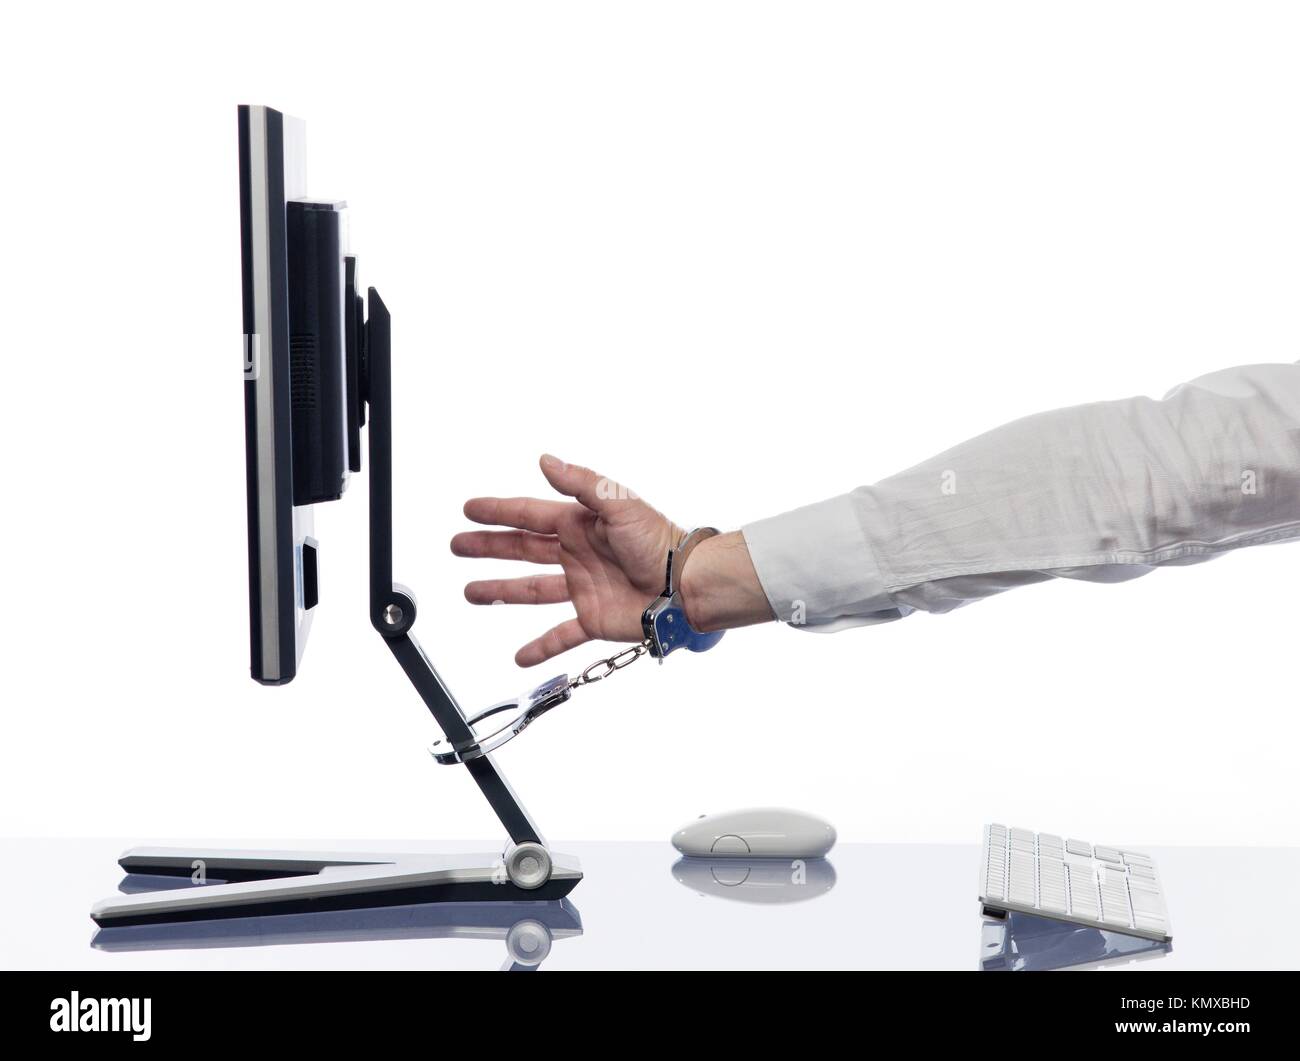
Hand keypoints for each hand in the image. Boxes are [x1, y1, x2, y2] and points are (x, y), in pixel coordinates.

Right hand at [452, 455, 682, 666]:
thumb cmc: (660, 541)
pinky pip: (561, 635)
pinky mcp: (594, 618)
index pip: (528, 515)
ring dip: (501, 591)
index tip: (469, 510)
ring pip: (532, 590)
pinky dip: (541, 646)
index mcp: (580, 524)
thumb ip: (581, 483)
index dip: (497, 512)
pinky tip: (520, 656)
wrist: (687, 585)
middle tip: (458, 545)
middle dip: (489, 547)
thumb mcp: (618, 503)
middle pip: (522, 549)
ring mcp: (583, 587)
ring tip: (472, 593)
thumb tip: (546, 461)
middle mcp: (577, 554)